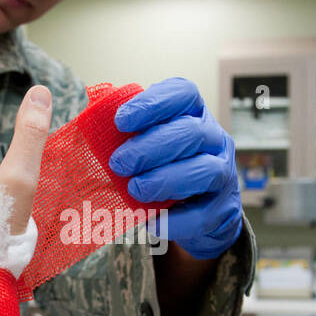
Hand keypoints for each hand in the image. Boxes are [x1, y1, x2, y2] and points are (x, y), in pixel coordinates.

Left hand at [108, 78, 242, 258]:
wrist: (201, 211)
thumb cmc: (167, 168)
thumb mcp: (150, 144)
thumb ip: (128, 132)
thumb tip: (91, 114)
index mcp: (195, 114)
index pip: (183, 94)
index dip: (152, 104)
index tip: (120, 121)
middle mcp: (215, 139)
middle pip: (191, 132)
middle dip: (149, 148)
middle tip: (119, 164)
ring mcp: (224, 173)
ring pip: (204, 170)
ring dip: (164, 180)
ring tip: (135, 189)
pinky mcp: (223, 209)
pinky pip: (202, 214)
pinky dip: (174, 220)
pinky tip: (152, 222)